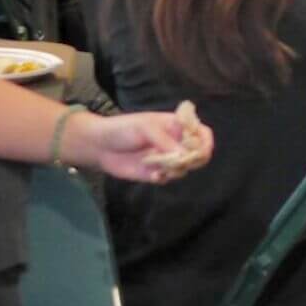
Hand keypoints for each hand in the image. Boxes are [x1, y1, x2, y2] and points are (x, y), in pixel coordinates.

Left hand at [75, 110, 211, 184]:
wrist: (100, 146)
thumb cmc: (123, 128)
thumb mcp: (145, 127)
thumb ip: (165, 140)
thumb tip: (184, 155)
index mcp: (175, 126)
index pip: (201, 132)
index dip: (205, 141)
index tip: (200, 149)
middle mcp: (174, 143)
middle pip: (197, 153)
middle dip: (192, 159)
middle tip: (180, 160)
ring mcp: (166, 159)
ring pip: (184, 168)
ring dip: (175, 169)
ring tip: (158, 164)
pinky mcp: (156, 174)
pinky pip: (169, 179)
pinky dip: (164, 178)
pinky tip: (153, 175)